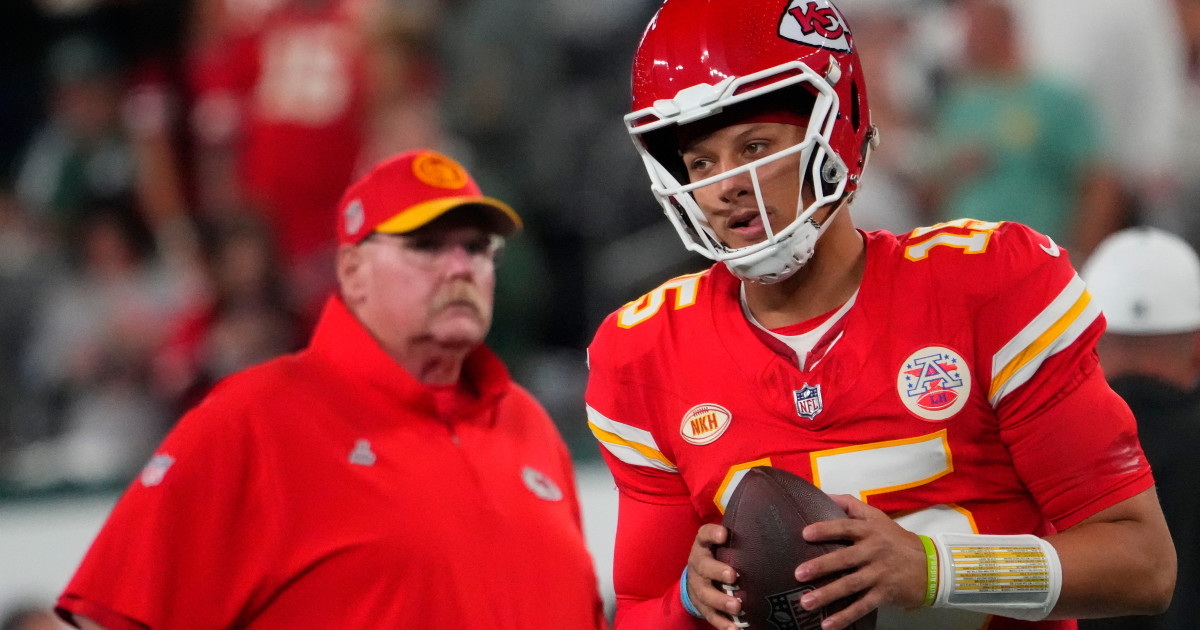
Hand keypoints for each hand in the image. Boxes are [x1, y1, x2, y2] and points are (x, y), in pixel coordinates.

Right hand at [686, 523, 743, 629]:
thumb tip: (771, 521)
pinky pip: (711, 616)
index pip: (704, 535)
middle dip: (717, 571)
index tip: (724, 534)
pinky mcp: (703, 606)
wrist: (696, 579)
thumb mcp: (724, 544)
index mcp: (703, 546)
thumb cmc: (719, 557)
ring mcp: (698, 587)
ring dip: (721, 601)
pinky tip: (735, 629)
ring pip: (706, 594)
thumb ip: (741, 537)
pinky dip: (722, 623)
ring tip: (736, 607)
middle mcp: (698, 565)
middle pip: (703, 567)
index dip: (712, 534)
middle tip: (733, 576)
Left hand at [793, 494, 926, 629]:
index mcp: (870, 531)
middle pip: (844, 558)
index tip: (805, 534)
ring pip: (850, 585)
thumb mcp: (877, 517)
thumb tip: (824, 494)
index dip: (825, 529)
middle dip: (821, 566)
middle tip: (798, 573)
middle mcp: (873, 551)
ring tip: (805, 602)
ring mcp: (879, 574)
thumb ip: (850, 505)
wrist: (932, 565)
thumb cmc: (897, 540)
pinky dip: (845, 616)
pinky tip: (827, 625)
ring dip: (827, 594)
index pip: (845, 527)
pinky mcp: (885, 593)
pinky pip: (862, 606)